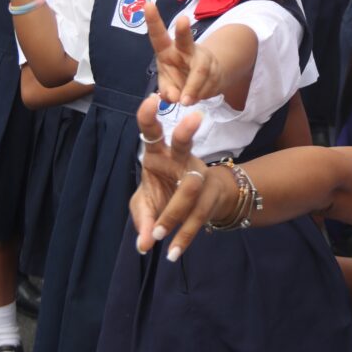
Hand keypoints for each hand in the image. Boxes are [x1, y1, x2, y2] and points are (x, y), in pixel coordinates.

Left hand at [132, 94, 233, 257]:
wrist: (202, 203)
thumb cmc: (166, 194)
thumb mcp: (147, 204)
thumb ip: (143, 219)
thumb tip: (144, 243)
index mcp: (159, 154)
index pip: (152, 130)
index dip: (150, 115)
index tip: (153, 99)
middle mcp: (181, 160)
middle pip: (184, 142)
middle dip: (187, 131)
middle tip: (194, 119)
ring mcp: (198, 176)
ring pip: (189, 189)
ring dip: (172, 212)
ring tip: (158, 235)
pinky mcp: (208, 197)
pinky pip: (197, 217)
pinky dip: (184, 236)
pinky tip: (174, 252)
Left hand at [144, 3, 222, 106]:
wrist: (206, 79)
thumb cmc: (178, 77)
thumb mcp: (167, 84)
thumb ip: (167, 90)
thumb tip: (174, 97)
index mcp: (167, 49)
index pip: (158, 35)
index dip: (153, 21)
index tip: (147, 4)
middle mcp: (185, 49)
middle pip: (185, 39)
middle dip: (183, 29)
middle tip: (182, 19)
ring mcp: (202, 57)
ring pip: (199, 73)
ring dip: (193, 89)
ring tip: (186, 102)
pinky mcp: (215, 69)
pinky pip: (208, 85)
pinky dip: (200, 95)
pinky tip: (196, 96)